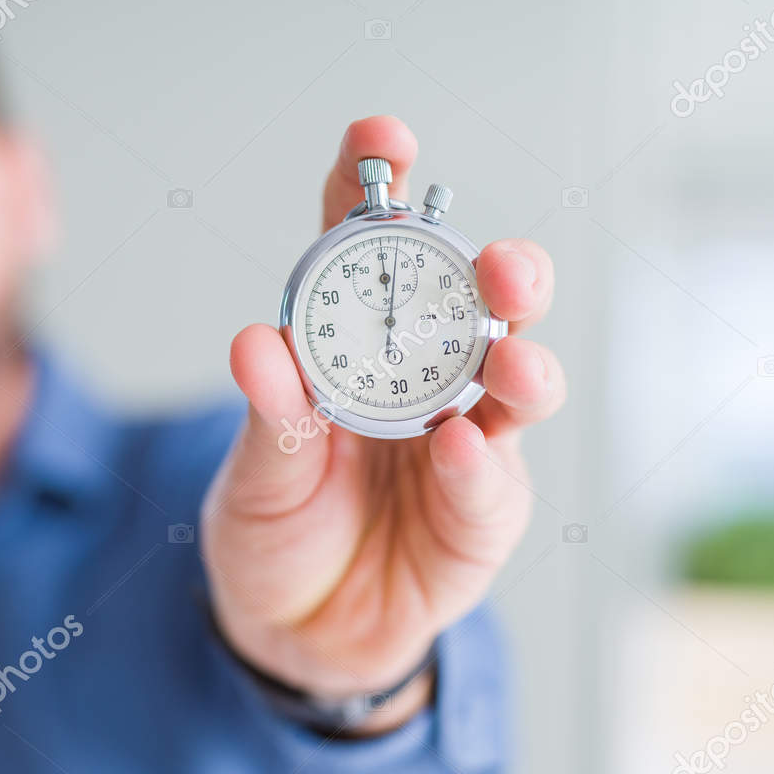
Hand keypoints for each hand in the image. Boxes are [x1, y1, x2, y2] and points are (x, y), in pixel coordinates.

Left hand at [201, 116, 563, 732]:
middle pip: (480, 300)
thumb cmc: (275, 532)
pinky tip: (459, 446)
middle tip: (497, 264)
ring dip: (519, 360)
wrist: (297, 634)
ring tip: (505, 354)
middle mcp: (424, 373)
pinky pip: (491, 481)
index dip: (379, 182)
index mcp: (356, 339)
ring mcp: (465, 438)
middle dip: (502, 269)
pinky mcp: (485, 510)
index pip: (371, 242)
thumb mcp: (254, 476)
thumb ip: (269, 416)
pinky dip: (477, 463)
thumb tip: (256, 343)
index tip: (384, 139)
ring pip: (518, 379)